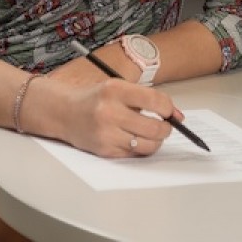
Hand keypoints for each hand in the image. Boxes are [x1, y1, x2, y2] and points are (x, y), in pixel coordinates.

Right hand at [56, 77, 177, 158]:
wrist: (63, 112)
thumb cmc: (95, 99)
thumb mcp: (118, 88)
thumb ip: (147, 98)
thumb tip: (177, 116)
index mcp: (115, 90)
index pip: (154, 101)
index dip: (168, 108)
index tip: (170, 112)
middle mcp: (109, 112)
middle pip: (154, 127)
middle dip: (166, 129)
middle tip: (165, 126)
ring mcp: (106, 133)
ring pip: (147, 145)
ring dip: (156, 141)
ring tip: (151, 134)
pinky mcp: (104, 150)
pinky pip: (134, 154)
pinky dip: (140, 148)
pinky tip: (135, 139)